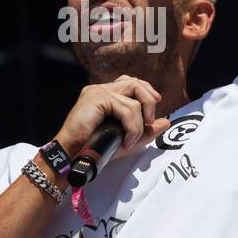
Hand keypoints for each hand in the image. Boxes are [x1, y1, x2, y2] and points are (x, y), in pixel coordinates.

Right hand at [55, 76, 171, 159]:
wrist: (72, 156)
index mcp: (103, 94)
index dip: (146, 89)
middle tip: (149, 122)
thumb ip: (145, 131)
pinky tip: (126, 140)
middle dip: (149, 102)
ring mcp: (98, 92)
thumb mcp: (126, 140)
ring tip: (132, 140)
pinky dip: (132, 127)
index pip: (129, 81)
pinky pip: (127, 109)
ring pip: (133, 99)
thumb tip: (166, 122)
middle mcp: (100, 89)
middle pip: (135, 83)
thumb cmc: (94, 149)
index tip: (156, 102)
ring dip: (139, 123)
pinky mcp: (97, 98)